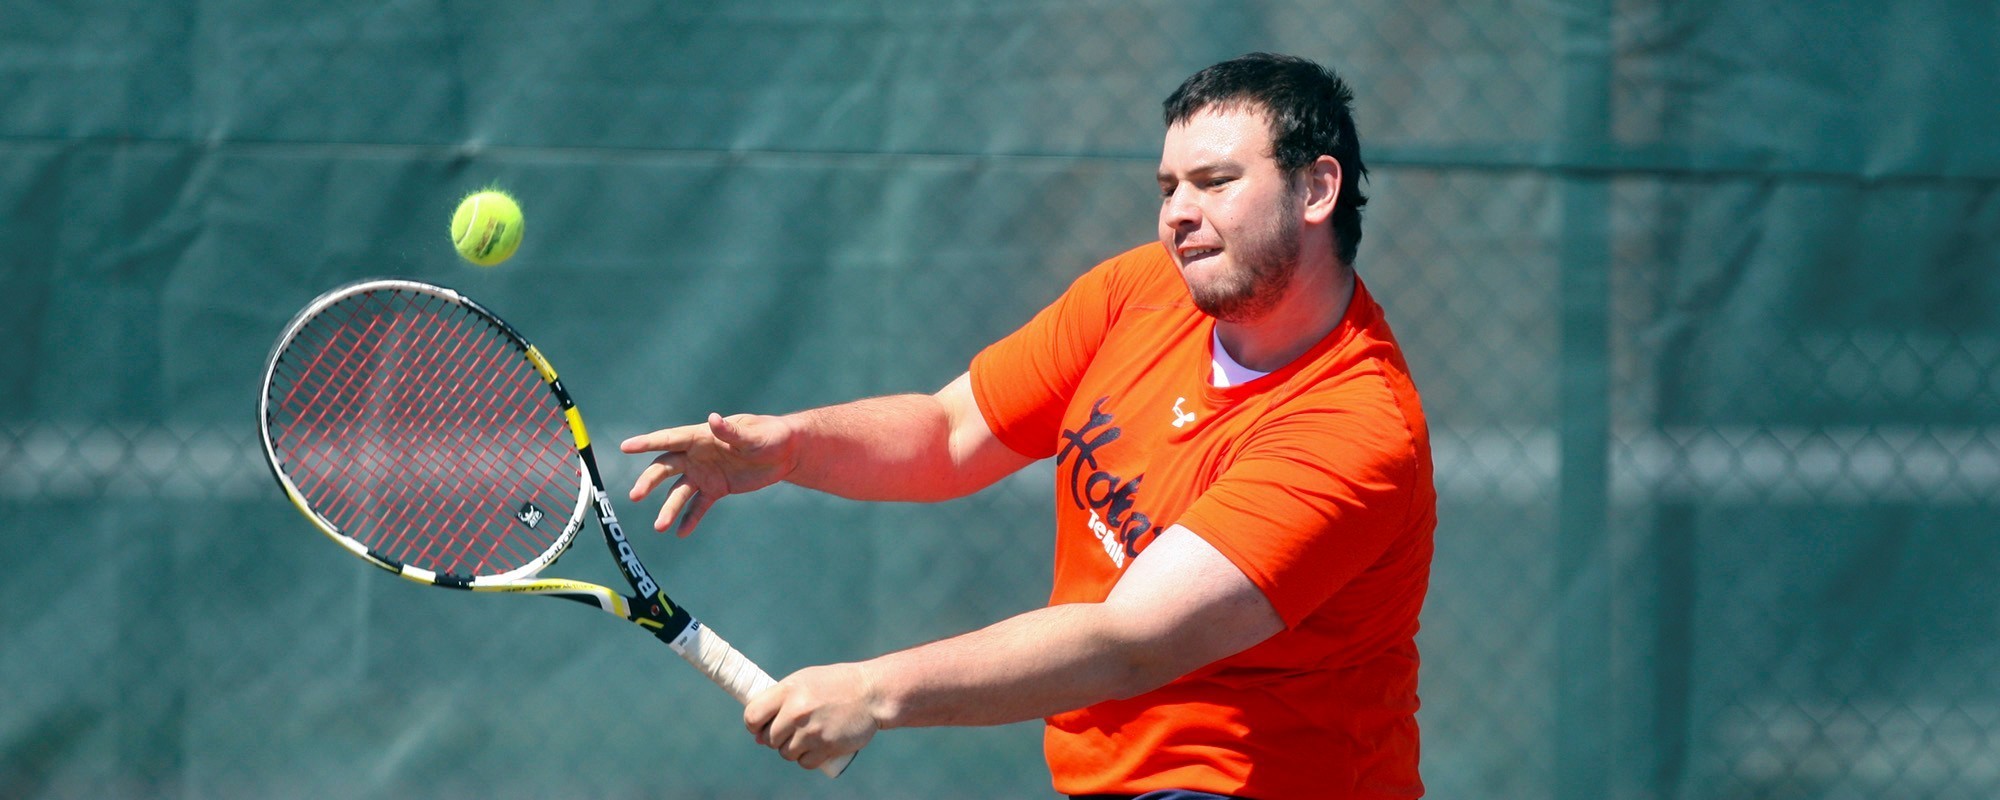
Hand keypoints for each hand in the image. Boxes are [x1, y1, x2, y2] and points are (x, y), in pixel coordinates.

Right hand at [619, 412, 796, 535]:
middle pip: (666, 467)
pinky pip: (699, 506)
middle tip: (635, 496)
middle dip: (649, 481)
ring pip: (678, 491)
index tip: (625, 447)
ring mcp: (705, 473)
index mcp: (702, 436)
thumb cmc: (770, 435)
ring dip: (668, 508)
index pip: (669, 439)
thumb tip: (713, 419)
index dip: (647, 443)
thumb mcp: (752, 435)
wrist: (786, 453)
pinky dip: (689, 519)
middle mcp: (697, 455)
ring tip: (660, 527)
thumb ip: (731, 432)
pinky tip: (680, 533)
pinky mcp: (716, 489)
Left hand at [745, 664, 880, 771]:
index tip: (761, 726)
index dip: (754, 725)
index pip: (752, 716)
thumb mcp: (805, 682)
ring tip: (808, 735)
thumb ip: (780, 703)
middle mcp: (797, 711)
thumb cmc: (835, 685)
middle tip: (792, 730)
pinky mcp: (826, 746)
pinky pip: (804, 763)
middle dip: (777, 738)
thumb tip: (758, 738)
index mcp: (788, 690)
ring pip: (786, 753)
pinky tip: (818, 746)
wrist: (872, 692)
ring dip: (793, 749)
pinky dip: (808, 758)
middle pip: (768, 738)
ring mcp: (811, 730)